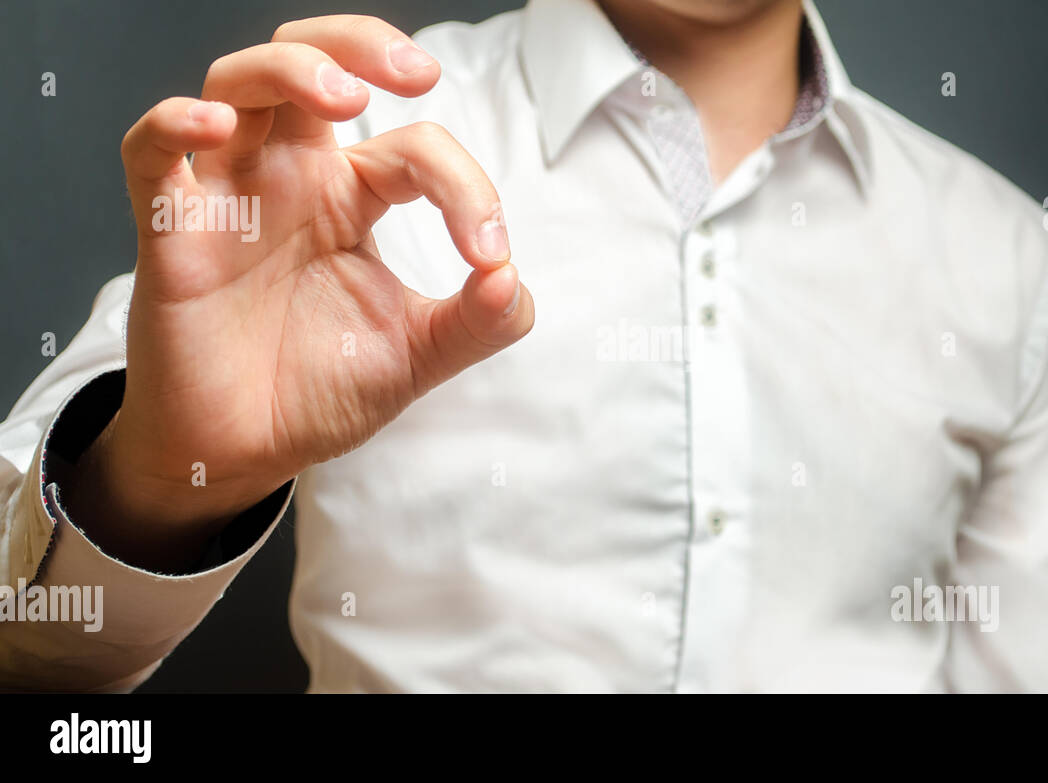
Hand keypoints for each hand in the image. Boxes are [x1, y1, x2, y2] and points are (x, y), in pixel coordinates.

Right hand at [70, 15, 533, 568]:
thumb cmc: (319, 391)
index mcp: (352, 199)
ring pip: (238, 84)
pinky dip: (174, 125)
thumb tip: (513, 280)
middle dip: (361, 44)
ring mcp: (230, 198)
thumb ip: (478, 321)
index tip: (490, 256)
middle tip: (419, 72)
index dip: (465, 189)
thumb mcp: (418, 356)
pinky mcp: (173, 234)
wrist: (248, 453)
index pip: (414, 151)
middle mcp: (291, 181)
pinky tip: (214, 127)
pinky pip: (152, 155)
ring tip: (345, 96)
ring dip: (290, 70)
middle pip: (311, 64)